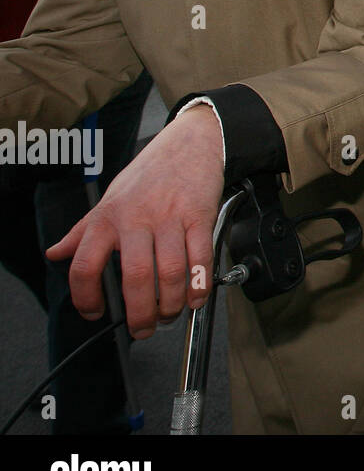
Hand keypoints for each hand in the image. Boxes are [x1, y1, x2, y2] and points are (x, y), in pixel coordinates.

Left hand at [46, 105, 225, 338]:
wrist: (190, 142)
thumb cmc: (150, 173)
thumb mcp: (109, 199)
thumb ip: (82, 231)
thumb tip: (55, 254)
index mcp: (107, 218)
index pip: (84, 267)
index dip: (86, 299)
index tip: (95, 313)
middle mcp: (136, 219)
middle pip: (135, 278)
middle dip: (140, 314)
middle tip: (143, 328)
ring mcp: (170, 218)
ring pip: (169, 273)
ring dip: (172, 304)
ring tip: (170, 313)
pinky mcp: (200, 216)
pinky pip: (200, 258)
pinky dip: (200, 285)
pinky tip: (196, 296)